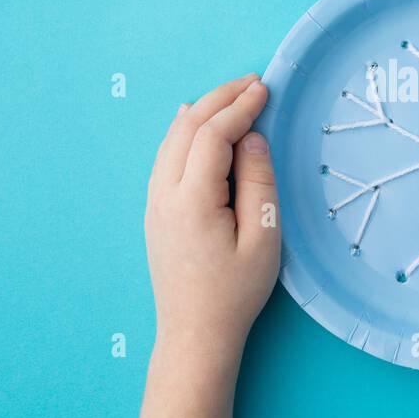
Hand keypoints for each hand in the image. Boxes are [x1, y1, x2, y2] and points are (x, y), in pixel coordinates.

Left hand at [144, 74, 280, 369]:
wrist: (194, 335)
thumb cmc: (234, 294)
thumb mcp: (262, 239)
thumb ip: (257, 183)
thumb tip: (251, 139)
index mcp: (192, 200)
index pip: (212, 135)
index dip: (239, 108)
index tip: (264, 89)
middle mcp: (164, 194)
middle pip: (187, 128)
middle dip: (219, 99)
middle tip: (252, 82)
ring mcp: (154, 202)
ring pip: (171, 139)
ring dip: (201, 111)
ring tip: (231, 95)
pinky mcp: (154, 211)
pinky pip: (165, 156)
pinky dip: (183, 131)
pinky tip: (192, 121)